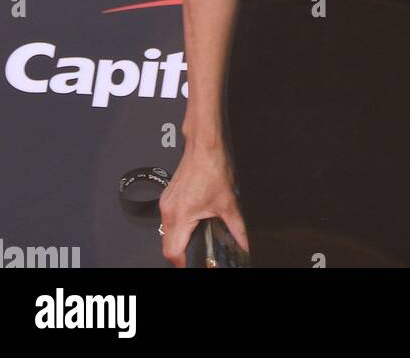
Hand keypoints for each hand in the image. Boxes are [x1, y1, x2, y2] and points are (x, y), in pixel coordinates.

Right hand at [159, 144, 248, 268]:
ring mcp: (167, 202)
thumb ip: (236, 227)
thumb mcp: (228, 202)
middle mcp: (168, 210)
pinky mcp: (168, 196)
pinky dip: (177, 226)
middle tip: (194, 256)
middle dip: (180, 254)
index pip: (173, 251)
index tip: (193, 264)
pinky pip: (168, 218)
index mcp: (179, 215)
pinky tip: (190, 223)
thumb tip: (244, 242)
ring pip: (166, 232)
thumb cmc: (211, 167)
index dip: (183, 263)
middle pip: (167, 245)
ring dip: (178, 240)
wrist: (204, 145)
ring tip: (194, 241)